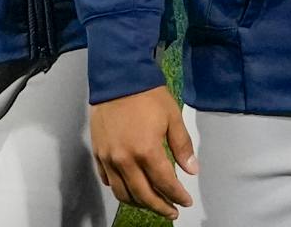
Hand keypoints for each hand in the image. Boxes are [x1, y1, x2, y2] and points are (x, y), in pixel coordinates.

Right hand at [90, 85, 196, 218]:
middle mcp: (125, 160)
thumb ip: (182, 146)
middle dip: (159, 206)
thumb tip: (192, 169)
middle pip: (143, 194)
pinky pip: (108, 180)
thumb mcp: (173, 117)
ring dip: (139, 203)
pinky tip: (130, 189)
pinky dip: (121, 189)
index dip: (177, 195)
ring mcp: (109, 159)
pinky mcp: (98, 154)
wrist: (118, 79)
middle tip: (171, 211)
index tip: (185, 201)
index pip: (164, 183)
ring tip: (153, 204)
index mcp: (146, 151)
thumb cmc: (147, 95)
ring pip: (123, 192)